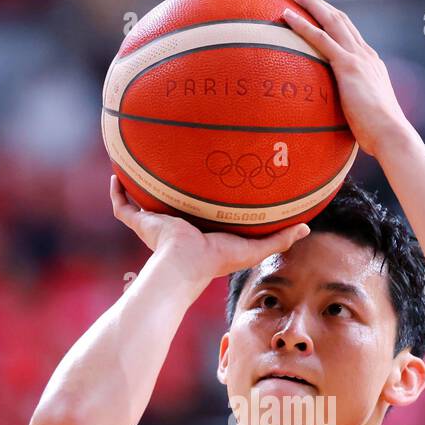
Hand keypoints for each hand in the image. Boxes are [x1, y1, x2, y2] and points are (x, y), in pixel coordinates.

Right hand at [109, 175, 309, 281]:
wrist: (184, 265)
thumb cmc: (216, 260)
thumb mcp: (253, 247)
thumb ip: (279, 239)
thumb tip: (307, 228)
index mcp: (201, 228)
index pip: (203, 210)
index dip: (206, 196)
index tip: (212, 175)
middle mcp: (177, 223)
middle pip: (172, 201)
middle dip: (172, 186)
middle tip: (177, 161)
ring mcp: (156, 223)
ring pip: (145, 201)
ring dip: (142, 184)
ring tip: (141, 159)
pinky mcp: (141, 222)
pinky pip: (123, 205)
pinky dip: (117, 191)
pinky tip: (116, 172)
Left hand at [282, 0, 410, 160]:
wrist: (392, 134)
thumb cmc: (379, 135)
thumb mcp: (365, 116)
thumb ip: (354, 109)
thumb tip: (343, 121)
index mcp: (371, 64)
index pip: (351, 35)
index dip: (334, 21)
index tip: (320, 13)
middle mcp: (366, 55)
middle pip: (341, 20)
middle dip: (321, 4)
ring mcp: (357, 58)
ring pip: (331, 20)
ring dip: (311, 3)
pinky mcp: (348, 66)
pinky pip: (320, 39)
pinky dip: (303, 25)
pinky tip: (287, 16)